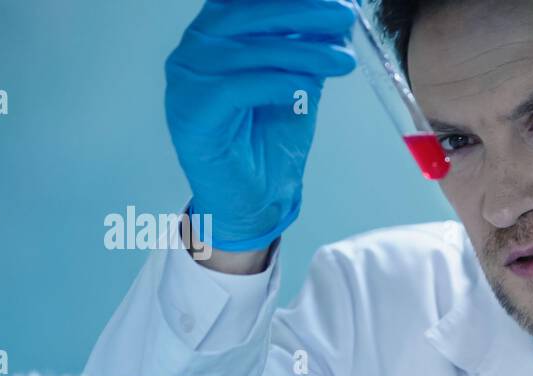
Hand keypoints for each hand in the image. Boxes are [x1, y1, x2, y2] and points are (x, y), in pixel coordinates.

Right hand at [165, 0, 356, 250]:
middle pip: (247, 13)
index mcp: (217, 34)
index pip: (249, 0)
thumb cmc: (270, 140)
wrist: (255, 199)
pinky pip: (237, 87)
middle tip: (345, 16)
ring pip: (248, 50)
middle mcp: (195, 49)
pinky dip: (277, 83)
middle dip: (302, 12)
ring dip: (302, 51)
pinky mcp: (191, 111)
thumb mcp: (297, 82)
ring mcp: (187, 79)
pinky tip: (307, 89)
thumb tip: (338, 15)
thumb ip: (307, 48)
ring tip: (343, 60)